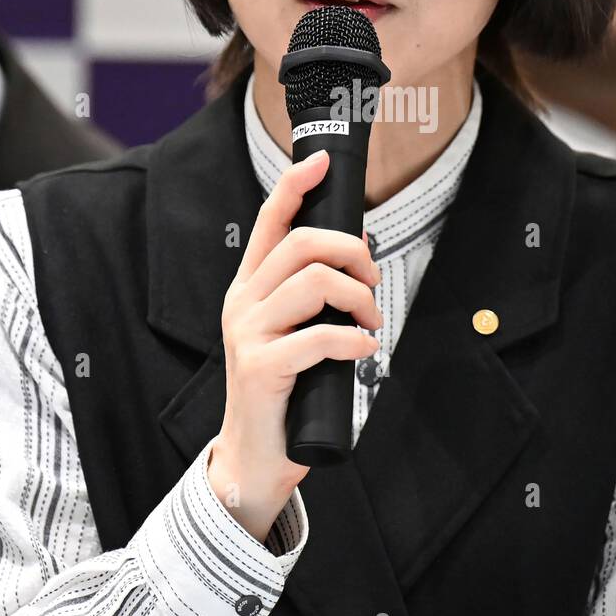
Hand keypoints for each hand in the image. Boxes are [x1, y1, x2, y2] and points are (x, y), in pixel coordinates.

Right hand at [208, 150, 381, 539]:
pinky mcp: (262, 367)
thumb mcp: (295, 330)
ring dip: (359, 297)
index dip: (294, 186)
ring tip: (371, 322)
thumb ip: (315, 294)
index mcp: (249, 287)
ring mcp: (248, 333)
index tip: (319, 162)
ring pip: (314, 282)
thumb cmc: (284, 388)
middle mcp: (242, 302)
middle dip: (351, 251)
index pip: (269, 221)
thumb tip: (358, 249)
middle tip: (373, 281)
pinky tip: (365, 350)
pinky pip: (320, 336)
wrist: (256, 453)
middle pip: (302, 244)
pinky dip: (355, 340)